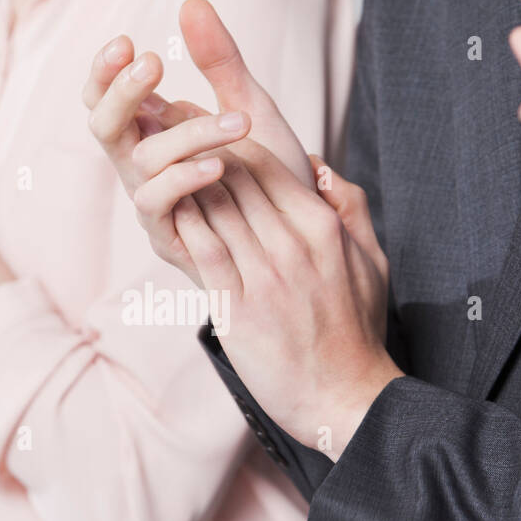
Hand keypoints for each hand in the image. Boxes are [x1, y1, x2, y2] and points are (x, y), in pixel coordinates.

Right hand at [83, 0, 313, 284]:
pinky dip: (184, 179)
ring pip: (142, 159)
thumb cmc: (270, 177)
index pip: (105, 97)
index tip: (126, 42)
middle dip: (120, 92)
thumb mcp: (250, 106)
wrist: (300, 239)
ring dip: (188, 134)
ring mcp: (153, 199)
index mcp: (152, 131)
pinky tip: (217, 164)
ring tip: (238, 124)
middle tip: (151, 62)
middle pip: (103, 125)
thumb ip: (220, 61)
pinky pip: (155, 202)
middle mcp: (143, 164)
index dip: (105, 72)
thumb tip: (191, 1)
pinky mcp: (167, 235)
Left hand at [184, 144, 397, 457]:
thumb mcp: (371, 261)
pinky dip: (181, 223)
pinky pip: (204, 252)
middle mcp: (293, 244)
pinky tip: (160, 207)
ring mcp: (266, 276)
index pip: (266, 162)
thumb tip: (320, 166)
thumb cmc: (355, 330)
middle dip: (193, 146)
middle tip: (158, 123)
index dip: (226, 137)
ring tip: (148, 154)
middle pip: (233, 176)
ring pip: (214, 207)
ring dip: (178, 178)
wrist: (345, 397)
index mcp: (322, 226)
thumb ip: (351, 207)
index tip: (198, 123)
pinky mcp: (239, 310)